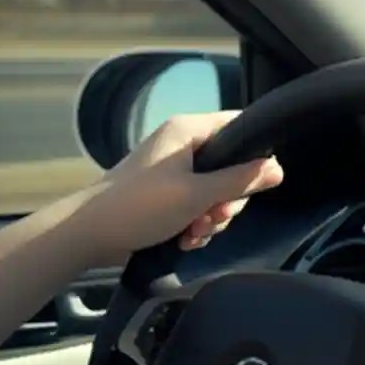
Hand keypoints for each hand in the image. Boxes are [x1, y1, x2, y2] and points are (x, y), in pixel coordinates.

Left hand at [84, 112, 283, 256]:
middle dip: (226, 200)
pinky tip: (185, 239)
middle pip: (230, 166)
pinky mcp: (164, 194)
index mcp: (188, 130)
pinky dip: (195, 224)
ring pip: (215, 191)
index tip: (255, 184)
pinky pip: (196, 205)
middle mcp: (181, 145)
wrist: (86, 234)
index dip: (254, 153)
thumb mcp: (197, 195)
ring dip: (211, 217)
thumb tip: (278, 168)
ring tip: (193, 233)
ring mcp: (172, 170)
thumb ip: (240, 181)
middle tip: (213, 217)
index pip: (238, 126)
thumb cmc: (140, 207)